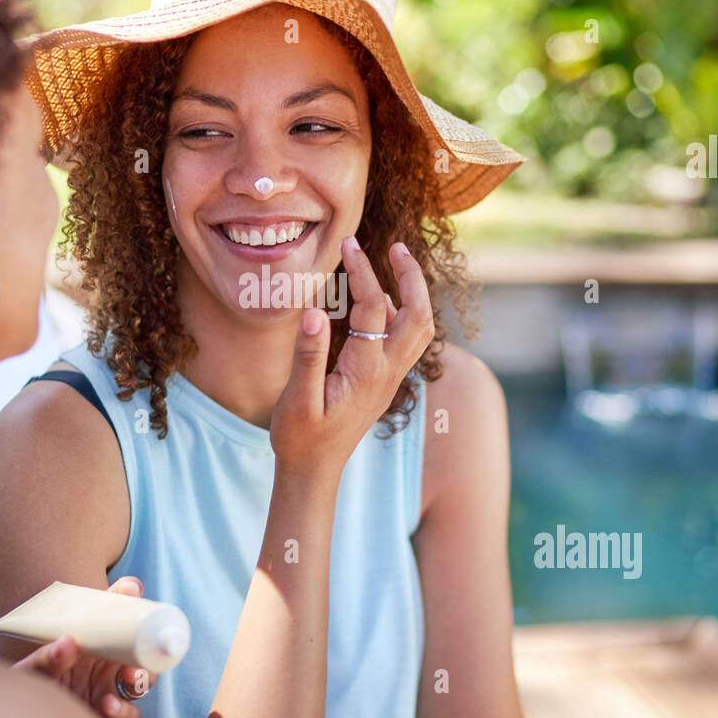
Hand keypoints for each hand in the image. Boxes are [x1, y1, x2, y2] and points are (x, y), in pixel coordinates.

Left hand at [10, 576, 157, 717]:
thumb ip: (46, 657)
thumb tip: (68, 642)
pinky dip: (125, 712)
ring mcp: (112, 693)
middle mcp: (106, 668)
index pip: (117, 619)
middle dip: (148, 647)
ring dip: (142, 679)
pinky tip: (108, 705)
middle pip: (142, 650)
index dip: (128, 600)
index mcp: (93, 646)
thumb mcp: (32, 669)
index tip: (131, 589)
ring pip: (143, 683)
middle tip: (140, 646)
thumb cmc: (30, 689)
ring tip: (127, 677)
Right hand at [270, 237, 434, 475]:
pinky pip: (407, 340)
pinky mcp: (385, 382)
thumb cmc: (301, 438)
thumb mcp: (297, 400)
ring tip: (395, 262)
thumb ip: (308, 356)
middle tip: (396, 247)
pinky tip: (383, 302)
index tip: (348, 245)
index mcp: (366, 372)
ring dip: (414, 293)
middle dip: (412, 277)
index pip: (373, 307)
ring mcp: (390, 378)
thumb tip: (315, 312)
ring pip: (420, 329)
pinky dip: (403, 312)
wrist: (315, 472)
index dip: (363, 272)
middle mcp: (387, 372)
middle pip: (419, 316)